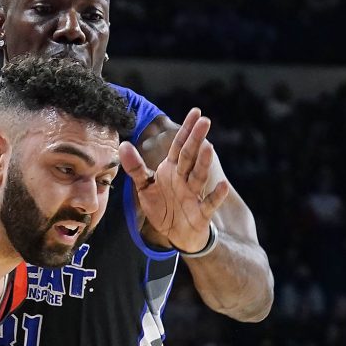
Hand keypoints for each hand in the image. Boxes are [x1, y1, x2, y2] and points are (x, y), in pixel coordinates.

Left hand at [120, 107, 230, 253]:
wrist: (175, 234)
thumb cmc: (163, 207)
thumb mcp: (145, 187)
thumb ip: (135, 167)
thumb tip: (123, 145)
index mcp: (172, 170)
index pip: (179, 146)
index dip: (186, 130)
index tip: (196, 112)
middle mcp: (184, 179)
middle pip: (190, 157)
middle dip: (196, 139)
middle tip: (205, 121)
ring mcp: (194, 195)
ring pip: (199, 176)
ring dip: (203, 163)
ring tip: (208, 147)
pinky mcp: (201, 212)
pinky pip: (209, 203)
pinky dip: (215, 195)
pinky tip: (222, 185)